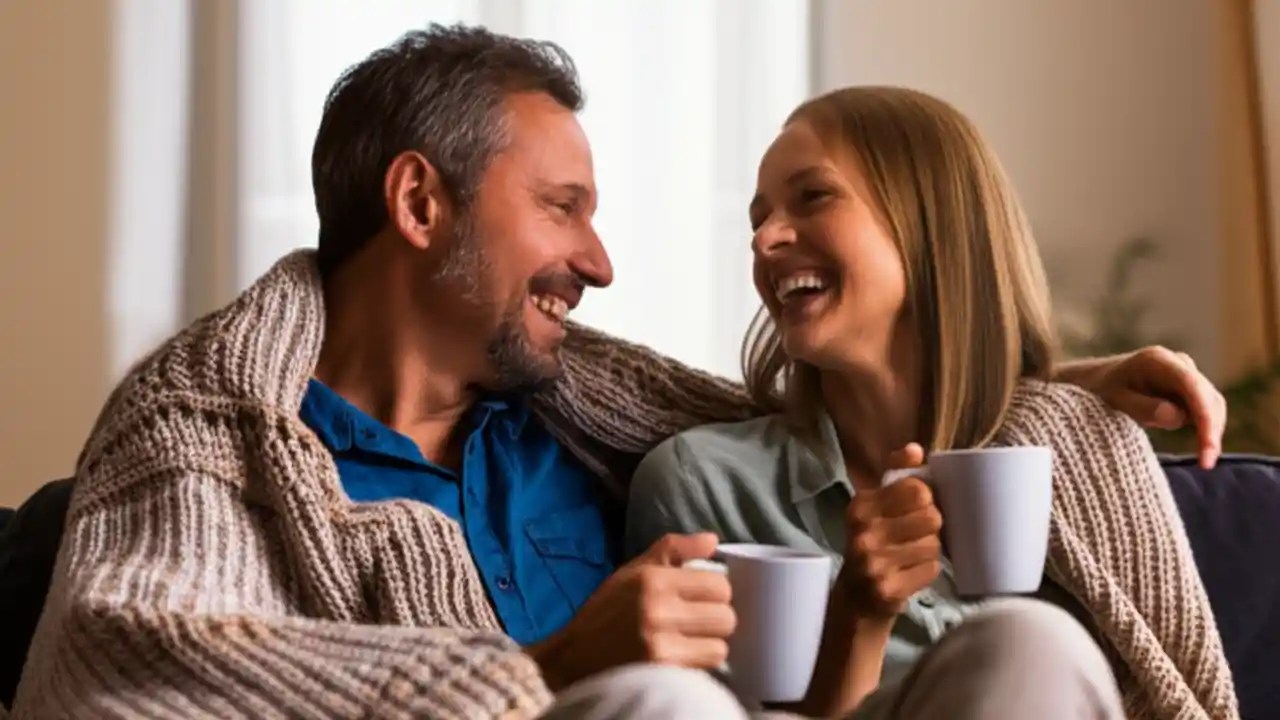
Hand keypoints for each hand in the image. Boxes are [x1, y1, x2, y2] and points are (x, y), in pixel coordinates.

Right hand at [525, 532, 734, 690]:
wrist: (573, 657)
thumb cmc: (606, 612)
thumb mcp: (633, 571)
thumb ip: (674, 550)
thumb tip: (714, 540)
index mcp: (653, 580)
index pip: (720, 586)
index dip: (716, 592)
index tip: (704, 598)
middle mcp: (658, 610)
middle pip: (726, 617)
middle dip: (717, 620)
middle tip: (699, 623)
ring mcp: (660, 645)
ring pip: (719, 647)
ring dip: (709, 646)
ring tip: (690, 642)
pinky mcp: (661, 673)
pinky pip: (704, 668)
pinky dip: (698, 664)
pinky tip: (682, 658)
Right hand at [839, 444, 942, 619]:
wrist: (856, 599)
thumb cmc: (872, 544)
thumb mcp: (874, 506)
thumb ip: (895, 474)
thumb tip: (915, 449)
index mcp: (860, 506)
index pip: (917, 488)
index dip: (926, 497)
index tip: (915, 506)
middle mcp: (864, 533)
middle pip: (931, 516)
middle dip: (931, 526)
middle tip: (916, 534)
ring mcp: (874, 563)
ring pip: (934, 544)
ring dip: (930, 550)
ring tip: (911, 554)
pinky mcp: (889, 589)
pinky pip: (931, 569)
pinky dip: (927, 570)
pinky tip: (910, 572)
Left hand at [1062, 346, 1226, 467]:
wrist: (1094, 382)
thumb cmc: (1099, 390)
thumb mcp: (1112, 400)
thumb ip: (1142, 407)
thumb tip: (1176, 415)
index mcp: (1157, 360)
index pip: (1192, 387)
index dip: (1205, 418)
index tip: (1207, 448)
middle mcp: (1178, 363)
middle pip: (1208, 397)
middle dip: (1211, 430)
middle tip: (1205, 463)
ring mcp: (1186, 374)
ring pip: (1211, 405)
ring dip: (1208, 431)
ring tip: (1200, 458)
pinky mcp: (1189, 389)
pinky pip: (1204, 410)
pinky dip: (1204, 429)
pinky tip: (1197, 447)